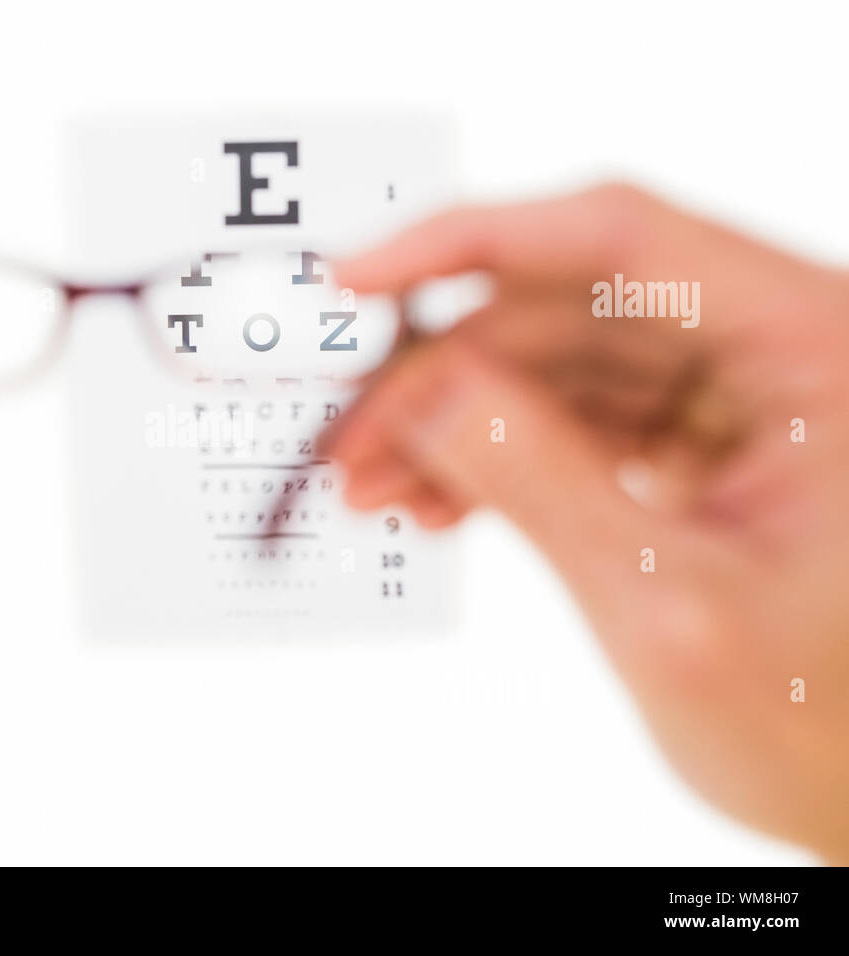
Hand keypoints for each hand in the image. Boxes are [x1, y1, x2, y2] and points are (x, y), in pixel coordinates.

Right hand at [330, 183, 848, 860]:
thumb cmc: (826, 723)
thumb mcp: (670, 606)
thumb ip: (541, 483)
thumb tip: (426, 393)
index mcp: (817, 347)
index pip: (622, 240)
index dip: (474, 243)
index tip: (365, 280)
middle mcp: (774, 352)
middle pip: (568, 309)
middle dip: (442, 371)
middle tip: (353, 429)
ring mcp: (732, 399)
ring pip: (554, 366)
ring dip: (452, 420)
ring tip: (375, 481)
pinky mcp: (695, 446)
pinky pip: (569, 421)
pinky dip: (492, 457)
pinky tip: (433, 498)